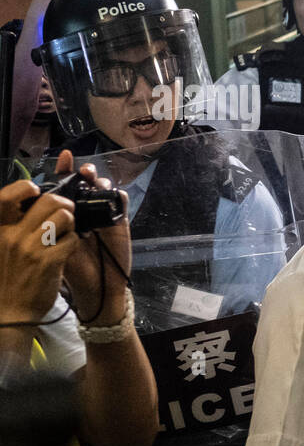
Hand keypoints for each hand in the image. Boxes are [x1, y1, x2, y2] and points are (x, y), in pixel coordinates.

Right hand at [0, 179, 76, 324]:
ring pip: (64, 217)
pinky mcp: (48, 262)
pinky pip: (71, 240)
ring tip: (67, 233)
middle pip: (47, 201)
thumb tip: (28, 204)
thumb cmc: (7, 276)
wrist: (9, 312)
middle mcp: (10, 234)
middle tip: (66, 213)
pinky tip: (67, 251)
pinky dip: (73, 243)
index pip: (7, 195)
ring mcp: (30, 248)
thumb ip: (11, 226)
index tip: (35, 192)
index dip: (26, 188)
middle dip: (63, 204)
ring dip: (71, 223)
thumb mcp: (0, 246)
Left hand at [52, 150, 131, 324]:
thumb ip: (51, 224)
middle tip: (83, 170)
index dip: (63, 169)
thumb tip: (42, 201)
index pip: (63, 185)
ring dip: (100, 181)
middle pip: (86, 183)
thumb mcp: (53, 244)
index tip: (63, 157)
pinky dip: (117, 195)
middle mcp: (84, 211)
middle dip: (84, 171)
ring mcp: (103, 215)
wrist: (98, 288)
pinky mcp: (120, 222)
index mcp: (65, 214)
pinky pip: (120, 202)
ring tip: (95, 180)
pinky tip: (112, 195)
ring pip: (104, 189)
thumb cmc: (72, 270)